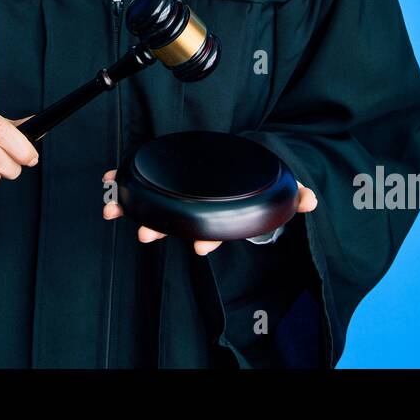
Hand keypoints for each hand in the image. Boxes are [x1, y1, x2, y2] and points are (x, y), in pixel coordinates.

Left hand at [101, 167, 318, 255]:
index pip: (209, 232)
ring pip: (148, 210)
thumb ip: (292, 197)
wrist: (231, 172)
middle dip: (156, 231)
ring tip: (113, 212)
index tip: (200, 247)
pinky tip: (108, 180)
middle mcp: (189, 213)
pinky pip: (136, 186)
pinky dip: (120, 184)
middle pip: (171, 226)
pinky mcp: (157, 184)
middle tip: (145, 236)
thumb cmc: (248, 186)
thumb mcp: (272, 190)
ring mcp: (171, 200)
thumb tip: (311, 201)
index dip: (204, 240)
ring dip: (130, 211)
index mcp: (213, 217)